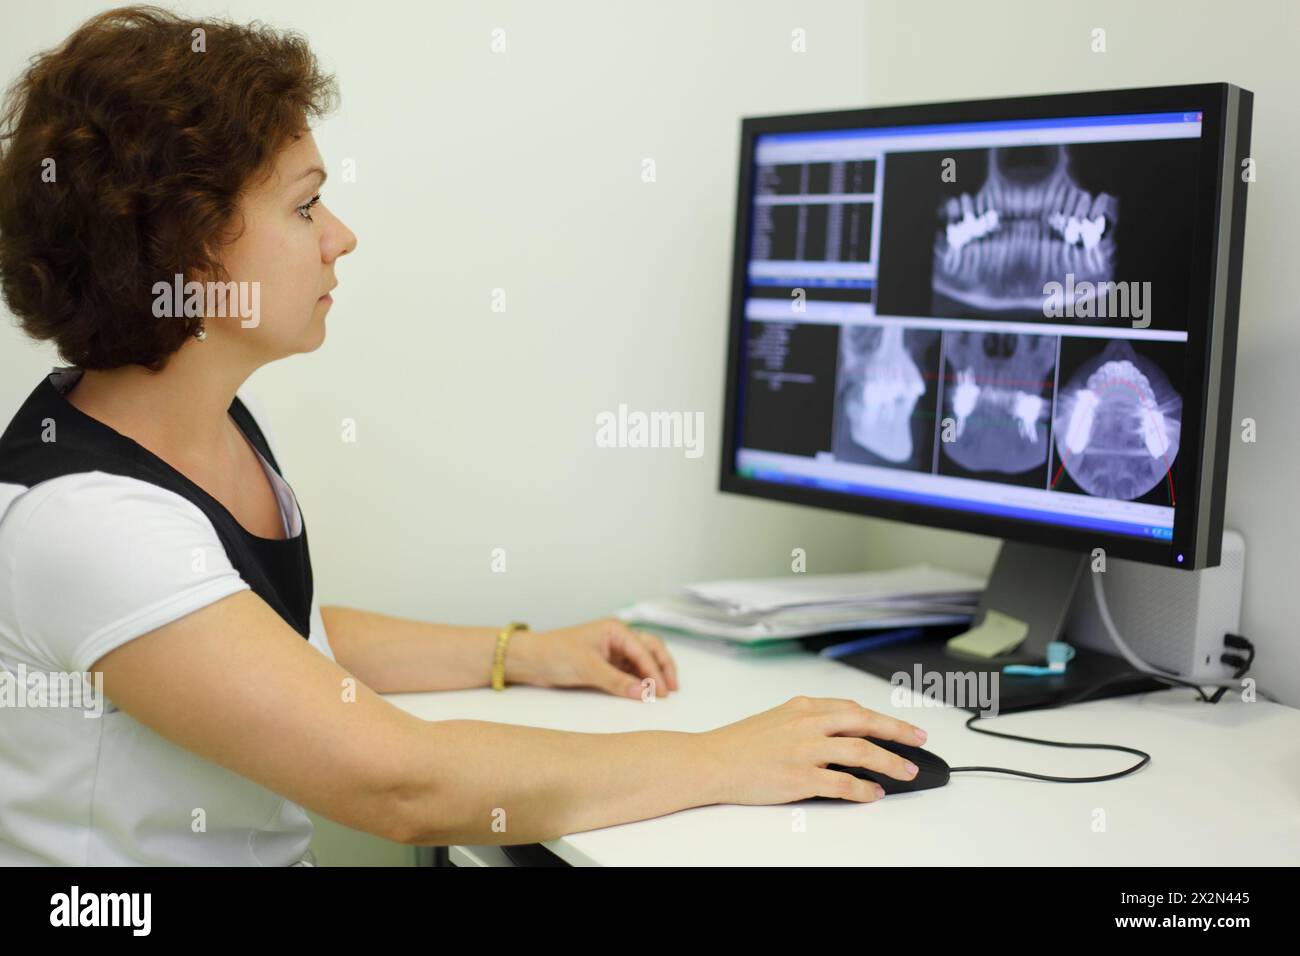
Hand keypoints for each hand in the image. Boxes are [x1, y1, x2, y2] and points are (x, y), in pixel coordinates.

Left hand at [508, 617, 678, 699]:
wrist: (531, 660)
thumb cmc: (555, 654)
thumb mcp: (588, 667)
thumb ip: (617, 681)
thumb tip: (643, 693)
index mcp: (616, 629)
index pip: (643, 650)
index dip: (654, 671)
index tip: (661, 692)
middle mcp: (618, 638)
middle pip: (650, 650)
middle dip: (663, 668)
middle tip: (671, 690)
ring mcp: (614, 651)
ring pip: (642, 661)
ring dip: (653, 675)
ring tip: (661, 693)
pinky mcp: (607, 664)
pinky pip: (630, 671)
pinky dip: (639, 681)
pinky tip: (644, 692)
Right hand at [694, 696, 926, 804]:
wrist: (712, 760)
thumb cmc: (740, 744)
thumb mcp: (777, 719)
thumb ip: (808, 721)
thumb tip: (839, 732)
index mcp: (803, 706)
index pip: (853, 708)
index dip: (881, 718)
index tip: (899, 727)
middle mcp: (808, 723)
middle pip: (865, 722)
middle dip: (898, 732)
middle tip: (920, 740)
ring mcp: (805, 749)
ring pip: (861, 751)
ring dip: (889, 762)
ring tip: (905, 771)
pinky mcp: (800, 776)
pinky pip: (843, 782)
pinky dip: (863, 789)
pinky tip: (874, 793)